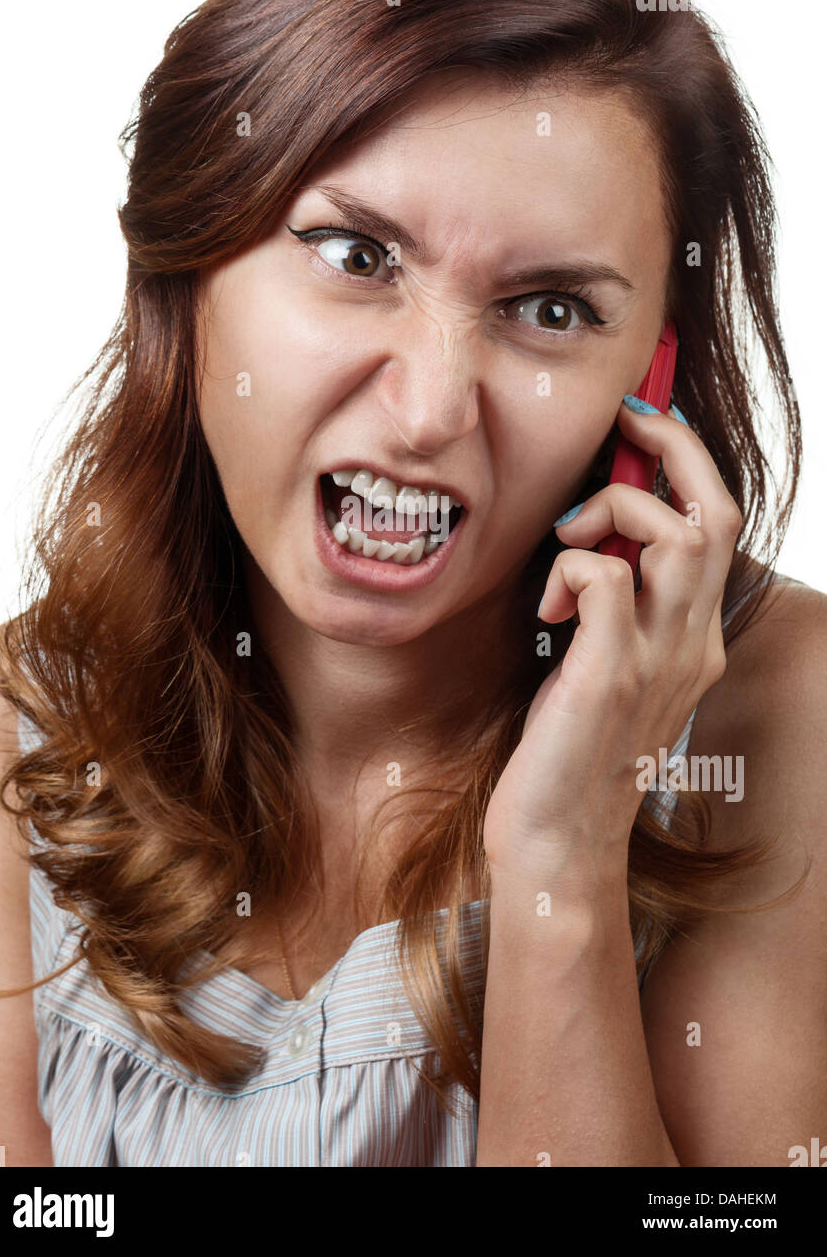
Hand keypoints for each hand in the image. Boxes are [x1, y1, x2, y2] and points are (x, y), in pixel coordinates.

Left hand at [483, 398, 742, 880]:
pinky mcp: (611, 673)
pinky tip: (544, 608)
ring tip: (565, 537)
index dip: (687, 462)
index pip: (718, 524)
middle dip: (672, 446)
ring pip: (676, 533)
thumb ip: (611, 608)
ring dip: (613, 507)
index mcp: (695, 638)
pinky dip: (567, 568)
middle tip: (623, 422)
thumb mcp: (602, 667)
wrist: (556, 842)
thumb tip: (582, 536)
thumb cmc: (566, 750)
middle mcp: (692, 642)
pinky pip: (604, 577)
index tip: (642, 425)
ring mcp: (659, 658)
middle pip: (714, 511)